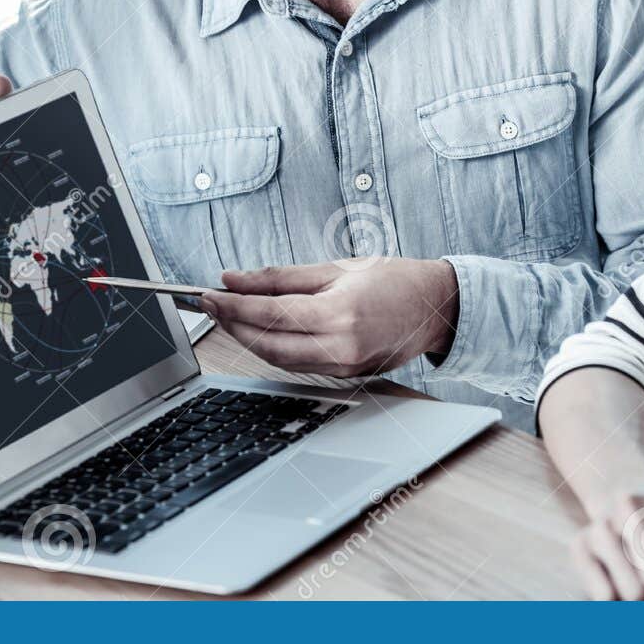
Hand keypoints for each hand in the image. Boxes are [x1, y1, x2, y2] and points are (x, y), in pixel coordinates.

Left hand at [199, 257, 458, 376]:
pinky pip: (296, 365)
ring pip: (277, 360)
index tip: (209, 294)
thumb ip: (281, 277)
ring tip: (231, 315)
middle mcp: (340, 346)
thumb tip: (235, 279)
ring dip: (248, 339)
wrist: (434, 308)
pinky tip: (261, 331)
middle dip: (232, 325)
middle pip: (267, 344)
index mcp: (339, 313)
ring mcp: (343, 366)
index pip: (269, 314)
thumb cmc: (392, 281)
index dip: (232, 306)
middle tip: (211, 303)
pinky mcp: (344, 376)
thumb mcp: (336, 267)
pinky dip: (273, 349)